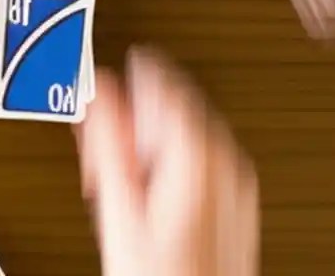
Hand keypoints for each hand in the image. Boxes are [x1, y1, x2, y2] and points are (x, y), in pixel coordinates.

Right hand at [76, 46, 258, 275]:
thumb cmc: (160, 271)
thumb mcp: (117, 199)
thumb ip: (106, 134)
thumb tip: (97, 85)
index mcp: (198, 148)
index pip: (161, 79)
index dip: (124, 77)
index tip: (104, 77)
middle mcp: (227, 157)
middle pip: (173, 104)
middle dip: (132, 115)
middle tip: (101, 139)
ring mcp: (237, 179)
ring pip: (185, 130)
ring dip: (148, 141)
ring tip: (118, 174)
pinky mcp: (236, 197)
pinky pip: (200, 156)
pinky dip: (167, 161)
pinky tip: (144, 188)